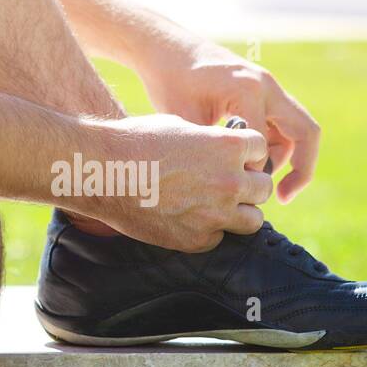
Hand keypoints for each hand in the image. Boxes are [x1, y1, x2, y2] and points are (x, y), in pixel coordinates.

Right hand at [68, 115, 272, 252]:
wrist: (104, 172)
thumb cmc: (136, 141)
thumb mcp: (181, 127)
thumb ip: (211, 143)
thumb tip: (223, 152)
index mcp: (228, 147)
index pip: (261, 151)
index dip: (247, 153)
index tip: (234, 157)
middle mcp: (229, 181)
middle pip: (263, 188)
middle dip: (249, 184)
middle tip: (228, 183)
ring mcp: (215, 214)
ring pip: (253, 220)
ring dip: (240, 212)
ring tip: (218, 206)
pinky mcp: (197, 239)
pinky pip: (219, 238)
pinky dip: (210, 230)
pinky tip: (189, 218)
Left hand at [138, 39, 319, 203]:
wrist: (166, 48)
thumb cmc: (169, 81)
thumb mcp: (185, 120)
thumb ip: (213, 150)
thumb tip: (234, 185)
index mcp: (247, 91)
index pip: (268, 145)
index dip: (257, 173)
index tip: (240, 190)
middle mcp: (266, 86)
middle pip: (307, 132)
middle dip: (302, 168)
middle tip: (284, 197)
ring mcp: (267, 86)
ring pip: (296, 128)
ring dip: (284, 156)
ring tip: (255, 177)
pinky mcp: (262, 90)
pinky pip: (281, 122)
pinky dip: (273, 143)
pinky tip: (250, 161)